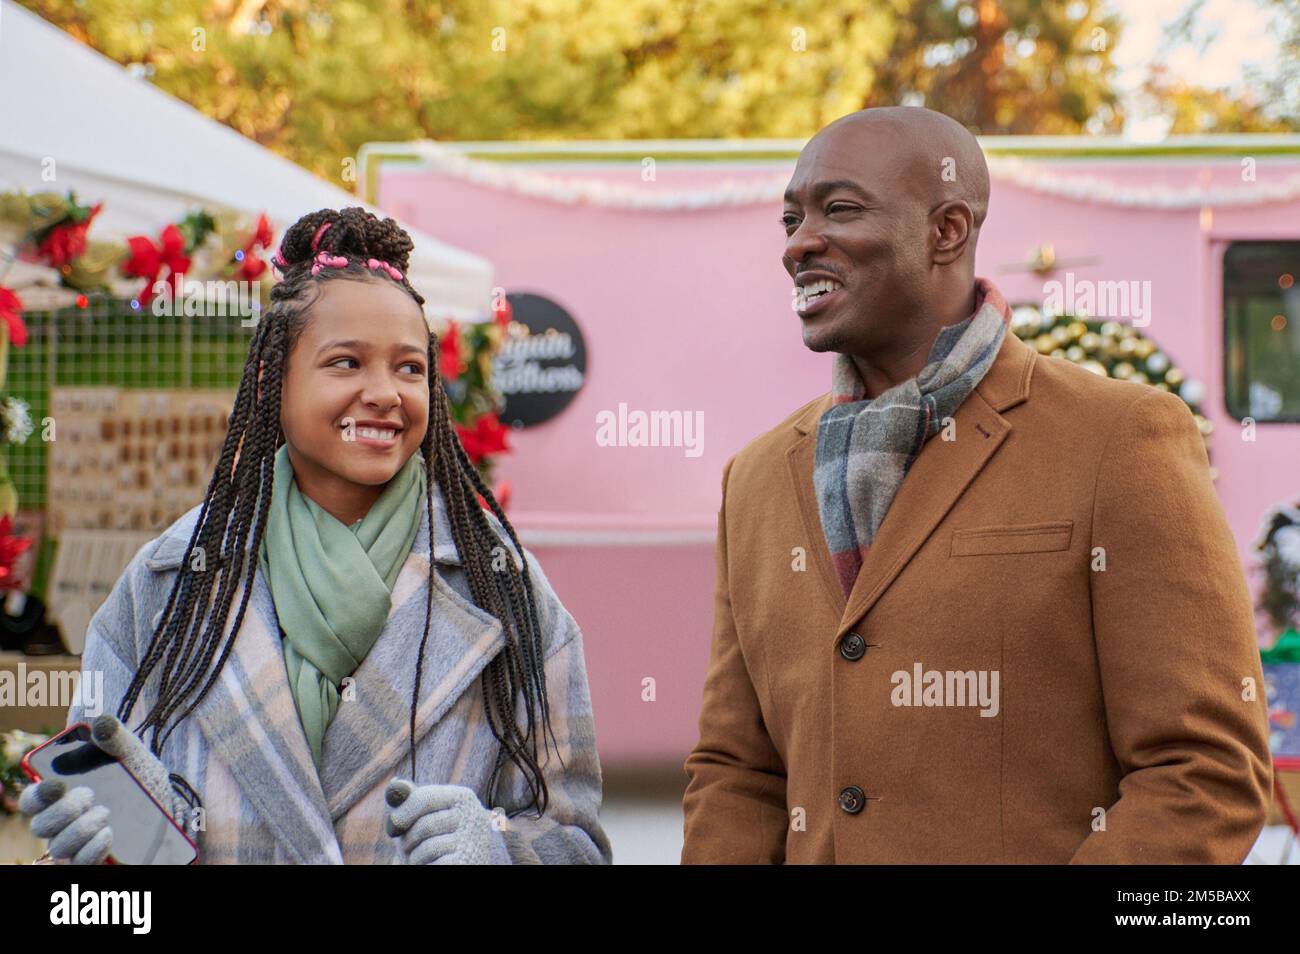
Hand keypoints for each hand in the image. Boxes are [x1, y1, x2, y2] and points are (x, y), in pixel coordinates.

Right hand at [19, 715, 185, 864]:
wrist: (169, 807)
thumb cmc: (141, 778)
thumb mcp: (133, 756)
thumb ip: (116, 739)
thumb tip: (102, 723)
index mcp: (64, 794)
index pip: (33, 799)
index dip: (37, 795)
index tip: (56, 785)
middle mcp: (65, 822)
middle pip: (40, 826)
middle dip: (62, 811)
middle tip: (89, 796)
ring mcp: (78, 843)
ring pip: (59, 847)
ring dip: (80, 830)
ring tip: (105, 813)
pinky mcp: (94, 858)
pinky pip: (80, 863)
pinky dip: (91, 850)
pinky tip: (109, 833)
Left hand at [384, 780, 509, 864]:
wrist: (462, 862)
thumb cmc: (437, 841)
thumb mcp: (423, 818)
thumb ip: (411, 800)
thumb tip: (395, 783)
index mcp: (462, 797)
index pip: (425, 798)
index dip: (403, 813)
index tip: (393, 828)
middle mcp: (474, 816)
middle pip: (424, 825)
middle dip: (408, 840)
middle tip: (406, 849)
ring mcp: (473, 841)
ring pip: (428, 848)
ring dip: (415, 857)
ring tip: (420, 858)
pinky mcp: (466, 861)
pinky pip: (436, 863)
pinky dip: (426, 866)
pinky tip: (431, 865)